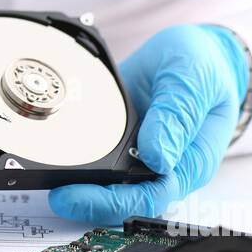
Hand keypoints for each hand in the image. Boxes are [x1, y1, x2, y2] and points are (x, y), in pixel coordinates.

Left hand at [48, 24, 247, 223]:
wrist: (199, 51)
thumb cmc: (206, 67)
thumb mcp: (194, 79)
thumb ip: (177, 114)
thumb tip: (157, 156)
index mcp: (190, 161)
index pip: (149, 196)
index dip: (110, 201)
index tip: (75, 194)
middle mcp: (163, 165)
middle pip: (122, 197)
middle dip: (86, 199)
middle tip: (54, 192)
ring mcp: (139, 153)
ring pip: (106, 182)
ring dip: (77, 182)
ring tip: (44, 176)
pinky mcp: (119, 137)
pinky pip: (95, 154)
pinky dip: (74, 154)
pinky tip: (53, 152)